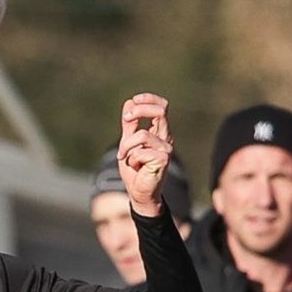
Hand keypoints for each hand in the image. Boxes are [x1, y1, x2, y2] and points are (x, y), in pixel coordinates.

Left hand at [117, 93, 172, 216]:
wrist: (138, 192)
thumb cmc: (135, 169)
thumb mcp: (128, 142)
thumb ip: (129, 125)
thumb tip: (130, 103)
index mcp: (159, 131)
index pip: (161, 106)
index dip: (148, 99)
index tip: (134, 101)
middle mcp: (165, 138)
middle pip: (160, 111)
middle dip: (139, 111)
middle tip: (126, 119)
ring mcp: (166, 148)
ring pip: (141, 135)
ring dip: (126, 146)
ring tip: (125, 157)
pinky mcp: (163, 159)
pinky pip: (140, 151)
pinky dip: (131, 159)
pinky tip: (136, 167)